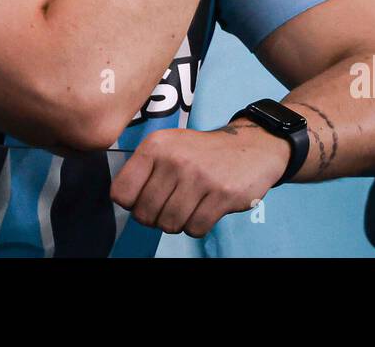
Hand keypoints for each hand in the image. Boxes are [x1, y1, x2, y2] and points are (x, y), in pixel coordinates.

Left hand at [110, 124, 287, 237]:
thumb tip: (125, 203)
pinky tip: (204, 209)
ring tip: (188, 207)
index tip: (144, 200)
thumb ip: (145, 170)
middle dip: (155, 218)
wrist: (252, 146)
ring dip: (177, 223)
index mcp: (156, 145)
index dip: (132, 204)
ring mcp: (199, 176)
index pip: (122, 192)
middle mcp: (175, 159)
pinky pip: (195, 228)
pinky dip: (197, 226)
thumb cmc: (203, 152)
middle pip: (145, 213)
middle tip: (169, 208)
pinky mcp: (223, 193)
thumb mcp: (169, 146)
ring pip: (169, 223)